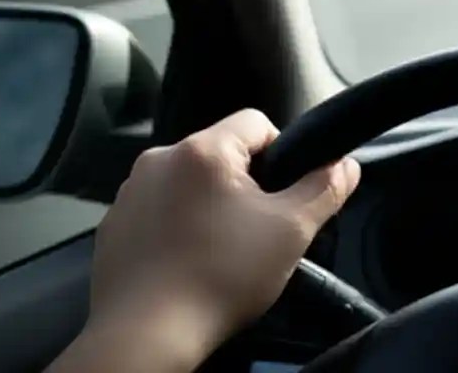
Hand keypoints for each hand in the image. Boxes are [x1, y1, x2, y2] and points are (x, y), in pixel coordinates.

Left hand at [49, 109, 360, 372]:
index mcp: (202, 150)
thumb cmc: (219, 278)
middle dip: (246, 185)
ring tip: (221, 252)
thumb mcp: (291, 232)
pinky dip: (178, 228)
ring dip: (209, 206)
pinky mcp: (112, 226)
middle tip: (257, 230)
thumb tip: (345, 165)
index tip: (284, 196)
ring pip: (190, 184)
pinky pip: (159, 211)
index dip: (282, 153)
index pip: (256, 122)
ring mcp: (129, 193)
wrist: (146, 336)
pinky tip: (188, 263)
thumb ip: (325, 189)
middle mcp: (158, 160)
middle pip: (222, 154)